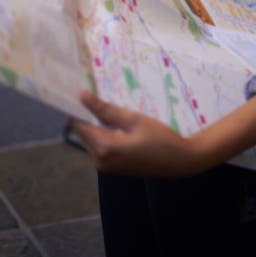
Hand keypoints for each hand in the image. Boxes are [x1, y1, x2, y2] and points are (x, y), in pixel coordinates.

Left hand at [69, 92, 202, 176]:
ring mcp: (105, 166)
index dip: (76, 107)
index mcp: (104, 148)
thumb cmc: (160, 139)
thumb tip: (83, 96)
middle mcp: (99, 160)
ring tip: (106, 103)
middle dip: (86, 113)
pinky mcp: (112, 166)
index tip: (76, 90)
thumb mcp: (134, 120)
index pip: (78, 124)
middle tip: (93, 91)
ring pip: (91, 138)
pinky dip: (103, 131)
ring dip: (95, 122)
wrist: (179, 162)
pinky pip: (100, 145)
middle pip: (83, 132)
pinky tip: (115, 120)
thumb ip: (107, 110)